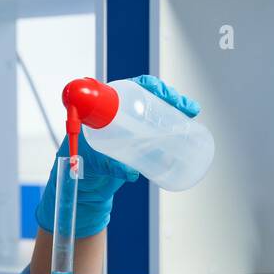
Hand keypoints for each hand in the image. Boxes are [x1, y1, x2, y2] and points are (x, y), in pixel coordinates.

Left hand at [35, 74, 199, 237]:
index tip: (161, 92)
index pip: (130, 89)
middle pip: (149, 98)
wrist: (86, 186)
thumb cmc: (83, 167)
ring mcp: (132, 129)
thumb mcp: (94, 163)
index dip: (149, 86)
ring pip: (156, 112)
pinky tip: (187, 128)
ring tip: (190, 113)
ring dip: (176, 110)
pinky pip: (159, 131)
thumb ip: (111, 166)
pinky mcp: (140, 143)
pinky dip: (174, 128)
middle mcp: (121, 116)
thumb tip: (131, 172)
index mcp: (106, 111)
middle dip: (170, 97)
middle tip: (184, 106)